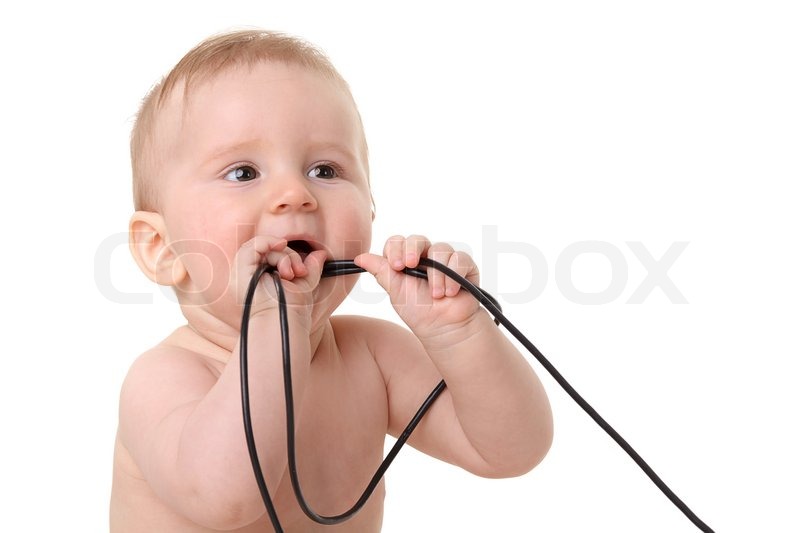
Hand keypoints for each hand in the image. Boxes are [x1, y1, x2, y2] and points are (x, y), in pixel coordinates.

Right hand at [233, 235, 326, 317]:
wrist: (284, 324)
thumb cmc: (293, 312)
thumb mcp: (305, 285)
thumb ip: (311, 268)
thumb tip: (321, 253)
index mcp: (262, 281)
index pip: (272, 256)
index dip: (290, 256)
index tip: (303, 270)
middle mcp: (250, 277)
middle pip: (268, 251)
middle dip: (289, 256)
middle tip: (300, 272)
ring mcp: (244, 275)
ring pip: (263, 248)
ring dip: (283, 255)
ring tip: (290, 274)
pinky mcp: (241, 272)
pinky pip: (253, 246)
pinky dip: (269, 242)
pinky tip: (281, 246)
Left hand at [355, 235, 481, 345]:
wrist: (445, 329)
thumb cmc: (420, 313)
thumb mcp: (396, 292)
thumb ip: (381, 271)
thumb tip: (359, 257)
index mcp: (406, 262)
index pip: (398, 242)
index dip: (396, 248)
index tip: (396, 265)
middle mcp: (426, 258)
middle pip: (418, 239)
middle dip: (412, 250)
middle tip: (410, 265)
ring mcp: (446, 261)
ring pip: (441, 249)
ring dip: (437, 273)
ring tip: (437, 295)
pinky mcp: (465, 266)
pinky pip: (460, 258)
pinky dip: (454, 275)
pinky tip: (451, 292)